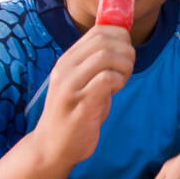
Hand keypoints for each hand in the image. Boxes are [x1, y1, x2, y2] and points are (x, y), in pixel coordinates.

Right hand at [35, 24, 133, 167]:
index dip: (120, 37)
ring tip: (122, 80)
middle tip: (127, 69)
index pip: (98, 31)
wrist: (51, 147)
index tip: (125, 53)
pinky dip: (119, 81)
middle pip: (104, 40)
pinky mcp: (80, 104)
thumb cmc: (73, 114)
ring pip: (106, 56)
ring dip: (124, 66)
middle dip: (126, 51)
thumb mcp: (81, 83)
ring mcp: (70, 86)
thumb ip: (96, 65)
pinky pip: (106, 79)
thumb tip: (123, 45)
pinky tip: (116, 91)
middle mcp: (65, 69)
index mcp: (67, 60)